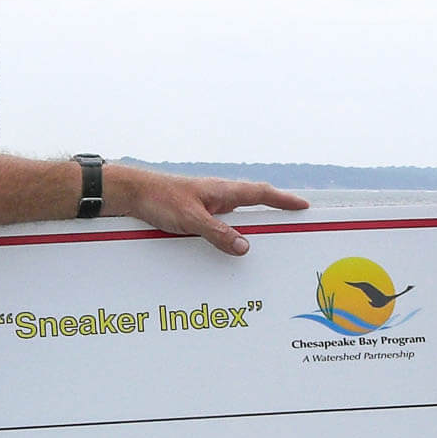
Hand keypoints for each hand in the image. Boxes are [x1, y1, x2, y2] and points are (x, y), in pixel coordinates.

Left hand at [107, 164, 307, 255]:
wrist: (133, 193)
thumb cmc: (160, 199)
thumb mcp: (191, 219)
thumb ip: (218, 233)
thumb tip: (245, 247)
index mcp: (223, 191)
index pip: (261, 193)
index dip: (283, 200)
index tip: (303, 205)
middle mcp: (219, 195)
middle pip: (254, 200)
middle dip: (275, 207)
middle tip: (294, 215)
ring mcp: (208, 203)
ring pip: (238, 212)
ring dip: (253, 220)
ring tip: (269, 233)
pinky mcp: (196, 212)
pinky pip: (222, 221)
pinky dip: (233, 229)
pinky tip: (231, 242)